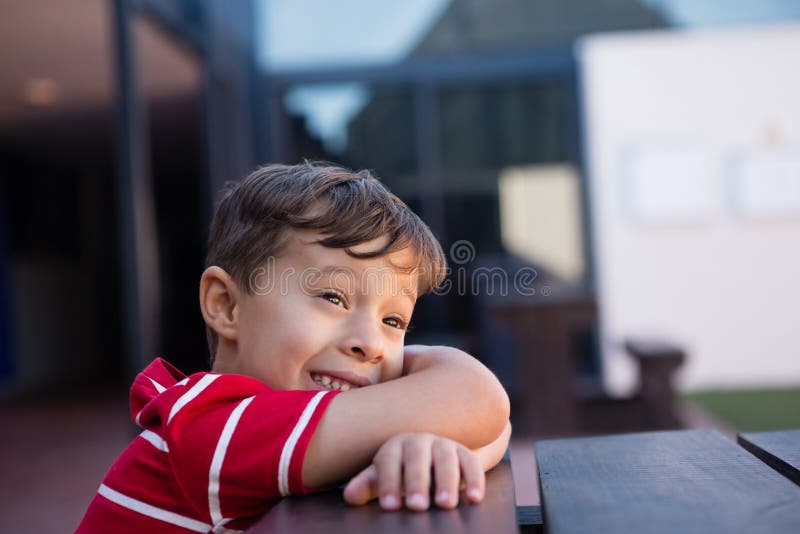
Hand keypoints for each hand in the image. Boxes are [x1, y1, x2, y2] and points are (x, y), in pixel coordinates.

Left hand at [343, 433, 484, 510]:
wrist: (431, 454)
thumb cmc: (401, 471)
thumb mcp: (383, 477)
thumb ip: (368, 486)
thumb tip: (350, 496)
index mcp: (394, 447)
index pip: (389, 462)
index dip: (388, 484)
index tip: (390, 507)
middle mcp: (419, 442)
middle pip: (417, 459)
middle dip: (417, 483)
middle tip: (417, 507)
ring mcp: (443, 445)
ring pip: (446, 459)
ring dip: (447, 482)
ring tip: (444, 505)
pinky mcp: (465, 453)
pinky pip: (471, 463)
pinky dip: (475, 480)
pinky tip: (474, 499)